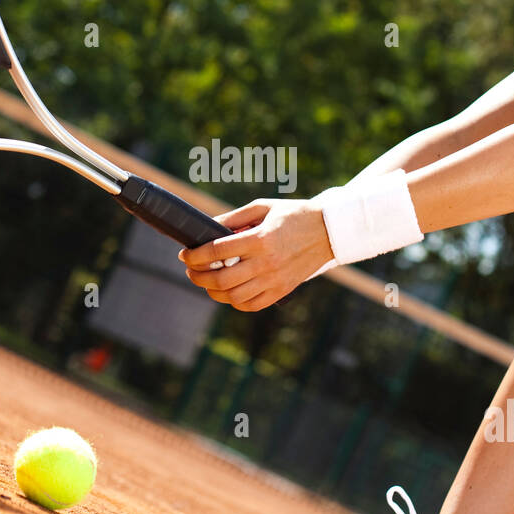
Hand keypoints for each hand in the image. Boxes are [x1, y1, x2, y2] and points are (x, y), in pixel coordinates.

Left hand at [178, 198, 334, 310]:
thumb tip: (206, 227)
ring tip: (206, 281)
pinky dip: (234, 301)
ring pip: (232, 296)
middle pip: (220, 279)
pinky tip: (228, 291)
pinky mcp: (281, 291)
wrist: (328, 232)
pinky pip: (251, 305)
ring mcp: (274, 280)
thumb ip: (233, 217)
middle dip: (197, 276)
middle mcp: (266, 263)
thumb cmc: (293, 215)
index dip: (195, 255)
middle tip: (190, 270)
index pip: (216, 252)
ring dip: (212, 290)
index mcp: (259, 239)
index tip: (185, 254)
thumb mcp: (262, 208)